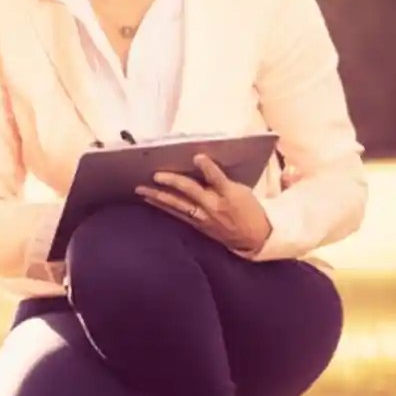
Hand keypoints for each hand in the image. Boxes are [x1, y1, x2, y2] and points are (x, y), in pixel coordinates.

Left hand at [135, 154, 271, 254]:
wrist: (254, 238)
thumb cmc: (249, 209)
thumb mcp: (242, 190)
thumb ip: (222, 179)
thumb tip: (202, 163)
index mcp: (229, 194)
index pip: (218, 178)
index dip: (208, 167)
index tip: (197, 156)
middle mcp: (214, 206)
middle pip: (191, 191)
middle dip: (173, 182)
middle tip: (156, 174)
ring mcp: (204, 218)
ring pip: (178, 205)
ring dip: (158, 196)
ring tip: (141, 189)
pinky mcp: (198, 226)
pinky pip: (177, 214)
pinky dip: (163, 207)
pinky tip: (150, 200)